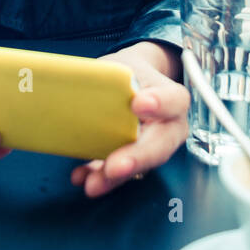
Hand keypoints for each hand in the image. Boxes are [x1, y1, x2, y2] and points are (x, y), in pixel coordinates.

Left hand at [70, 44, 188, 197]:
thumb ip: (111, 78)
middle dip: (135, 159)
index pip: (173, 101)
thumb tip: (76, 84)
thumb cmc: (131, 73)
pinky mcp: (132, 161)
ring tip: (92, 183)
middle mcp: (169, 128)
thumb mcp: (124, 66)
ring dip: (113, 177)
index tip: (138, 104)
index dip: (159, 103)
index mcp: (173, 98)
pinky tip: (81, 176)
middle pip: (158, 146)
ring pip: (138, 167)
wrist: (136, 81)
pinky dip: (97, 175)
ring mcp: (153, 148)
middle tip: (115, 167)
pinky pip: (117, 173)